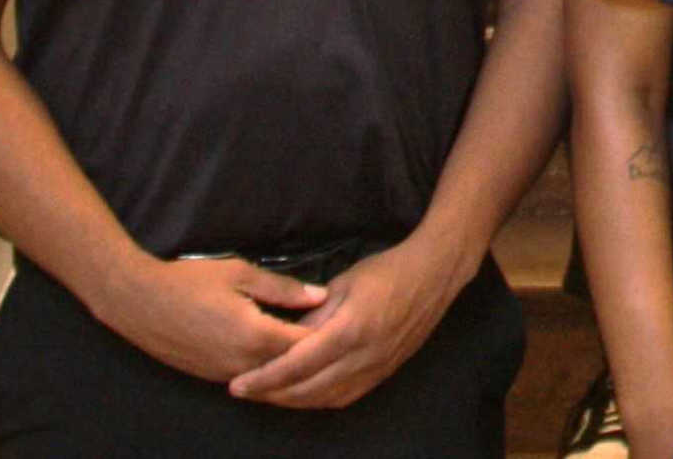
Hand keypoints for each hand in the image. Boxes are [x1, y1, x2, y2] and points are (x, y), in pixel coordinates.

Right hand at [88, 250, 324, 384]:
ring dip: (288, 363)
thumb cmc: (190, 281)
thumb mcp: (241, 274)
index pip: (304, 345)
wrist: (137, 301)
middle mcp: (242, 362)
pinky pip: (248, 377)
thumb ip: (283, 288)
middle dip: (311, 352)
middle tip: (333, 333)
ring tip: (309, 343)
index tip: (343, 320)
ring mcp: (224, 373)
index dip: (326, 334)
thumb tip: (320, 296)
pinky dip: (266, 368)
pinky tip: (275, 352)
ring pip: (268, 376)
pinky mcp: (210, 375)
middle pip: (289, 366)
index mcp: (254, 335)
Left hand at [228, 230, 469, 406]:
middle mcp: (362, 356)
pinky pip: (345, 397)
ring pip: (325, 399)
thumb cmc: (386, 271)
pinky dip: (318, 400)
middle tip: (244, 391)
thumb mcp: (342, 283)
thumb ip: (313, 315)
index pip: (296, 364)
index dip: (264, 378)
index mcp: (349, 329)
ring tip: (268, 394)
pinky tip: (303, 394)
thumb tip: (284, 338)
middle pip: (307, 389)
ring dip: (293, 401)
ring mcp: (376, 368)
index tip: (237, 384)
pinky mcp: (385, 373)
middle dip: (271, 394)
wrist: (434, 274)